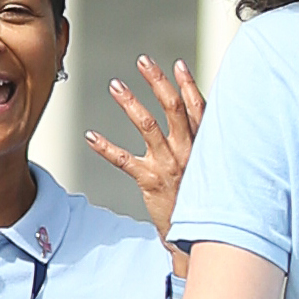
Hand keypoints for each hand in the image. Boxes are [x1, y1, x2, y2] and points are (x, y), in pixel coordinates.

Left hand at [86, 56, 205, 231]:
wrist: (200, 237)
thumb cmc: (200, 199)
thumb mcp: (208, 168)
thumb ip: (202, 144)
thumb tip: (195, 120)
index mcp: (204, 145)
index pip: (198, 107)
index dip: (188, 84)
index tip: (177, 64)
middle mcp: (189, 151)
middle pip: (173, 108)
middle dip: (158, 81)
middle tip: (143, 61)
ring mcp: (170, 165)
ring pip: (148, 126)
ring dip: (131, 103)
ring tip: (115, 85)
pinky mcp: (151, 181)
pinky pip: (124, 161)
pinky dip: (106, 148)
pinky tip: (90, 137)